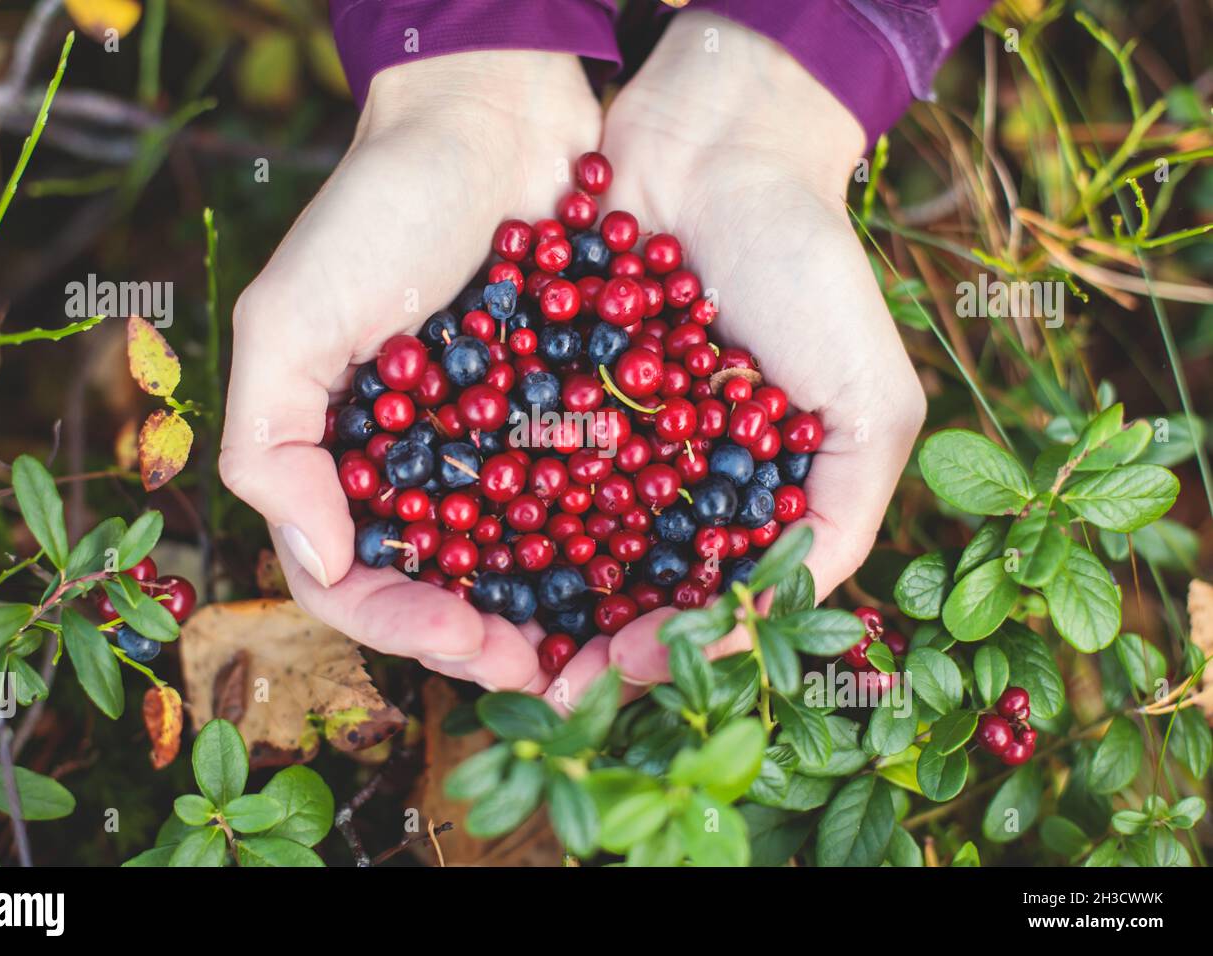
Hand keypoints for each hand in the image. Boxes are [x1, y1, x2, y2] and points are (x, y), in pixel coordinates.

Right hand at [221, 52, 600, 691]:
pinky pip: (577, 500)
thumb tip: (313, 557)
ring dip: (546, 616)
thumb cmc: (379, 211)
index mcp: (340, 460)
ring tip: (589, 651)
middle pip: (438, 589)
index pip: (353, 577)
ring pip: (513, 563)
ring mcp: (488, 449)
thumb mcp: (289, 315)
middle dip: (481, 641)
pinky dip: (599, 547)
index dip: (400, 623)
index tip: (462, 637)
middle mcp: (414, 468)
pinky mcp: (558, 419)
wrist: (493, 124)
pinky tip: (637, 576)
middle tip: (539, 671)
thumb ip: (269, 440)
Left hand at [549, 12, 925, 697]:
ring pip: (558, 538)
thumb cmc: (811, 270)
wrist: (716, 147)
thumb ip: (842, 520)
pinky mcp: (543, 391)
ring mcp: (602, 438)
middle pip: (623, 584)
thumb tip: (765, 621)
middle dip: (581, 638)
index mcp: (743, 499)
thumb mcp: (870, 404)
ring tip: (484, 635)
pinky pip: (511, 459)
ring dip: (525, 593)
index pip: (701, 601)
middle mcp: (668, 480)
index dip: (664, 646)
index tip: (618, 668)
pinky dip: (485, 505)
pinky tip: (454, 545)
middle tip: (537, 680)